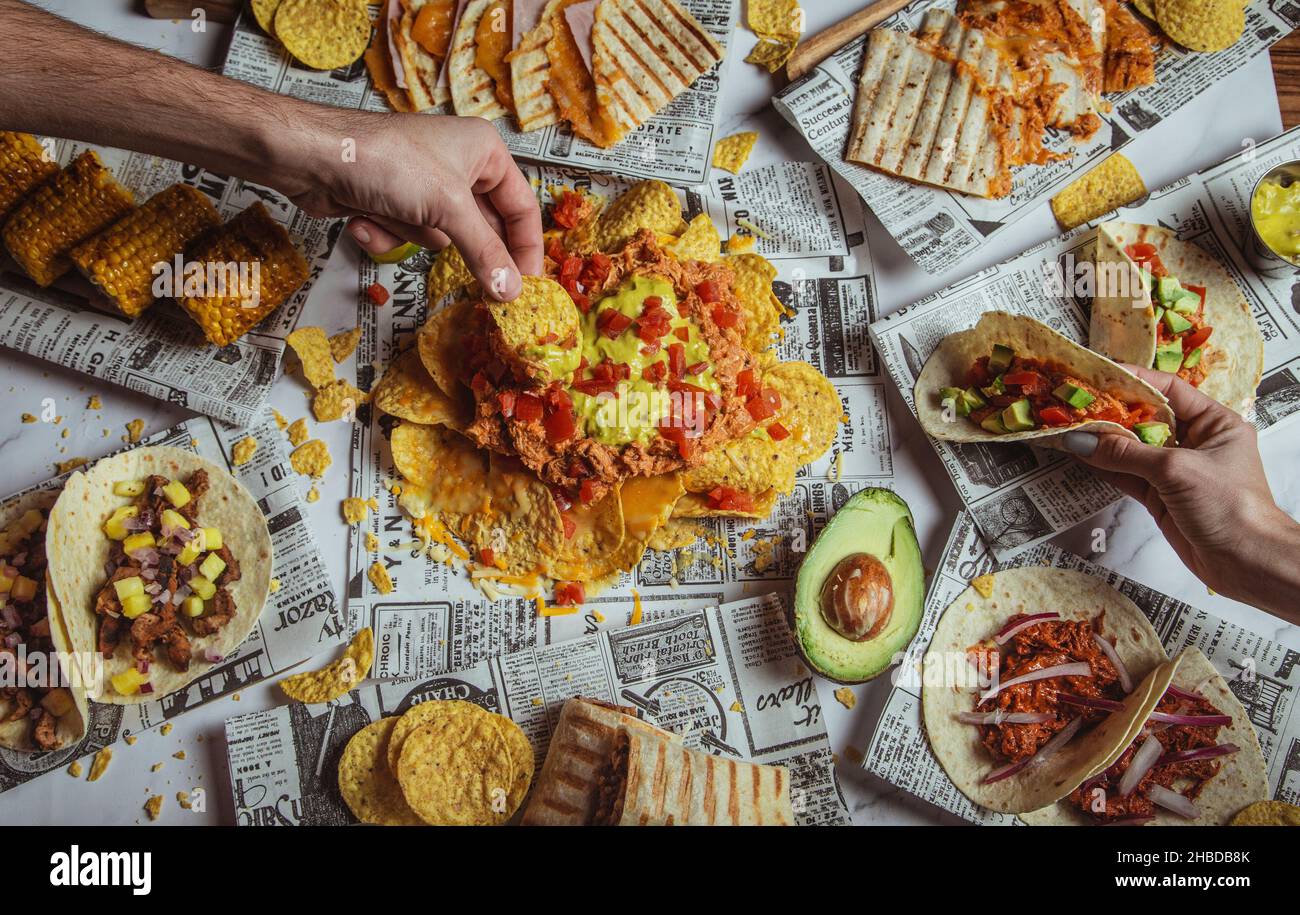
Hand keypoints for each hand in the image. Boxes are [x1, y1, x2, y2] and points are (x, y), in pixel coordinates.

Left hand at [273, 111, 542, 299]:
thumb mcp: (447, 210)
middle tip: (482, 290)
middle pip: (482, 228)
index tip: (528, 286)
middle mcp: (458, 166)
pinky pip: (407, 236)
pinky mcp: (393, 202)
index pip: (521, 208)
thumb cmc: (385, 161)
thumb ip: (484, 253)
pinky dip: (386, 234)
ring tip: (391, 213)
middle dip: (461, 248)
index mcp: (483, 152)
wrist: (311, 156)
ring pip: (439, 237)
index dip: (527, 249)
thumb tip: (512, 291)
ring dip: (412, 234)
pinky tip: (364, 217)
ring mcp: (424, 185)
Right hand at [1061, 364, 1299, 622]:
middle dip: (1112, 411)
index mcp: (1214, 422)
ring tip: (1070, 427)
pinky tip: (1081, 455)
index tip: (1101, 374)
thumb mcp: (1175, 470)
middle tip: (1077, 402)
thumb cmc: (1229, 505)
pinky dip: (1104, 466)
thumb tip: (1081, 440)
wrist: (1246, 561)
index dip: (1135, 380)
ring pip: (1132, 448)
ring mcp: (1176, 470)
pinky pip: (1127, 473)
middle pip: (1146, 418)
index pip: (1170, 390)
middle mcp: (1195, 441)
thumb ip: (1125, 454)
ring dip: (1103, 441)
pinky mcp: (1161, 495)